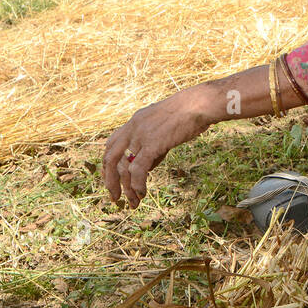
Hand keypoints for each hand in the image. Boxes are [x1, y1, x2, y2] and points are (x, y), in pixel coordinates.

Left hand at [102, 86, 214, 207]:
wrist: (199, 104)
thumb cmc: (188, 115)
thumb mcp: (165, 129)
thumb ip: (153, 147)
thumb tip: (146, 168)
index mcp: (135, 122)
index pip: (111, 145)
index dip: (108, 164)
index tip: (112, 179)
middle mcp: (133, 128)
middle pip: (109, 158)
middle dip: (110, 181)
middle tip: (115, 197)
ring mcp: (140, 135)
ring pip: (122, 167)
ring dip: (126, 188)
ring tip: (133, 202)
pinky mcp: (152, 143)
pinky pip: (138, 169)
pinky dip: (137, 184)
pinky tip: (142, 193)